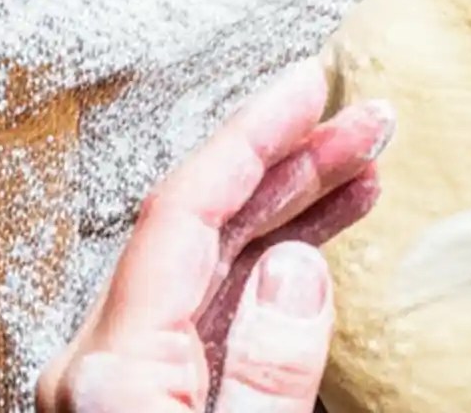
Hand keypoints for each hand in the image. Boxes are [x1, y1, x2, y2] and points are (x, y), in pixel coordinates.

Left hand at [36, 58, 395, 411]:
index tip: (306, 88)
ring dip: (292, 208)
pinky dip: (273, 265)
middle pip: (203, 226)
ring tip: (360, 171)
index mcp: (115, 366)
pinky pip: (216, 303)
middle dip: (291, 163)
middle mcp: (107, 359)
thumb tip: (296, 267)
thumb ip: (266, 370)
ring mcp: (127, 374)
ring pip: (214, 261)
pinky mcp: (153, 393)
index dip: (250, 136)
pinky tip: (319, 242)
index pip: (182, 213)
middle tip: (363, 125)